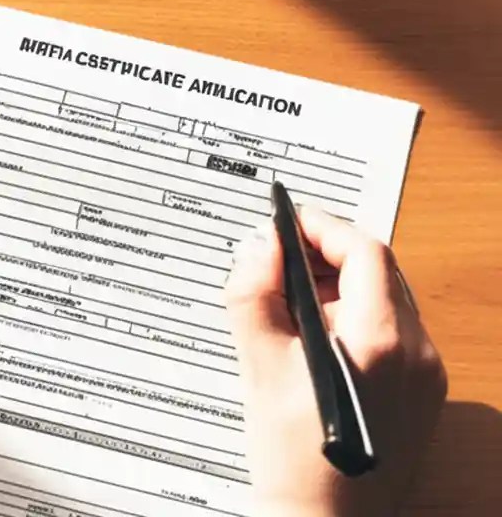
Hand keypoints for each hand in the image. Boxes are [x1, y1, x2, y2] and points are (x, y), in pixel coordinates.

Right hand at [226, 206, 446, 516]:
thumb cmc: (291, 459)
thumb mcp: (258, 366)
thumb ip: (254, 294)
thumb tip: (260, 245)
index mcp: (379, 342)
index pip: (363, 251)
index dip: (321, 227)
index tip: (286, 222)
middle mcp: (416, 354)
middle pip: (379, 271)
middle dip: (327, 255)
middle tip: (278, 258)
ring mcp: (426, 375)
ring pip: (386, 299)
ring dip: (339, 286)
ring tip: (288, 300)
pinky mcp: (423, 391)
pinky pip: (393, 331)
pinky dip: (355, 317)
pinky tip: (315, 337)